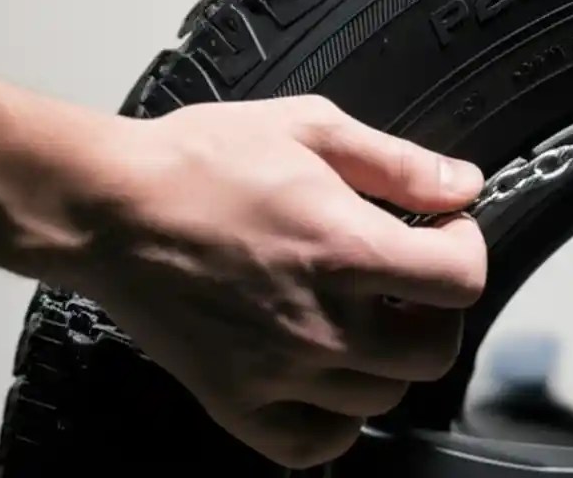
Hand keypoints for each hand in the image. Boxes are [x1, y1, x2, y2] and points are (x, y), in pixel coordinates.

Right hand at [52, 96, 487, 467]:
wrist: (107, 207)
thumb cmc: (198, 163)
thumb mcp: (309, 129)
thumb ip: (398, 162)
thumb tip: (461, 185)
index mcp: (344, 249)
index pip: (461, 281)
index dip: (465, 251)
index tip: (444, 236)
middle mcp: (320, 323)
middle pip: (434, 352)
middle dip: (436, 310)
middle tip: (409, 281)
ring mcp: (278, 372)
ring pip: (383, 397)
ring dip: (389, 359)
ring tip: (360, 318)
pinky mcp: (237, 402)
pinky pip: (318, 443)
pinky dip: (337, 419)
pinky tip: (328, 375)